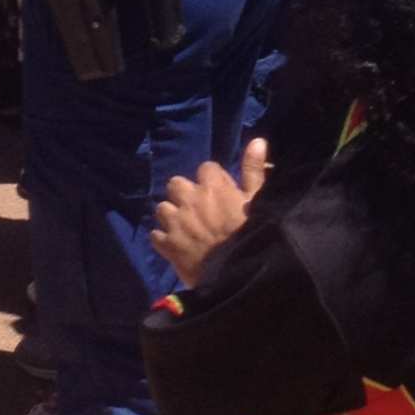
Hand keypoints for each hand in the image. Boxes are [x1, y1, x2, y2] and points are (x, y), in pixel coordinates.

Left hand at [152, 138, 268, 285]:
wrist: (237, 274)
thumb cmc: (251, 234)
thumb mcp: (258, 200)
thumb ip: (253, 170)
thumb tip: (258, 141)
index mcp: (212, 186)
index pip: (206, 168)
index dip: (213, 180)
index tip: (221, 194)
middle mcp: (189, 199)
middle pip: (176, 184)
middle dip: (184, 194)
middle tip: (198, 209)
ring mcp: (175, 222)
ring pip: (162, 208)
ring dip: (172, 215)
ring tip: (185, 227)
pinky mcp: (166, 244)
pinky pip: (156, 235)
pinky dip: (164, 238)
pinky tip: (175, 245)